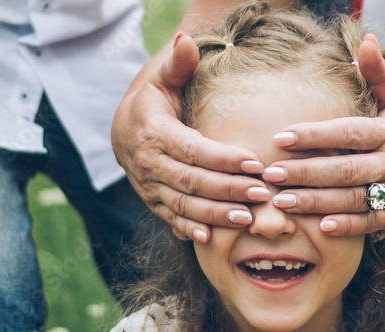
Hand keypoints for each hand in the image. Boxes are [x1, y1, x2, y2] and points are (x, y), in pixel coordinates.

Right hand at [110, 33, 269, 241]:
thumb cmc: (152, 101)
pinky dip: (189, 230)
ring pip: (184, 206)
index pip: (193, 151)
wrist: (122, 130)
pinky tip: (211, 238)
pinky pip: (171, 219)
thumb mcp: (161, 79)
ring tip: (249, 219)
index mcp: (153, 133)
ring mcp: (150, 188)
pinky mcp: (154, 203)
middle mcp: (149, 164)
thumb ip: (178, 63)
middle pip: (192, 183)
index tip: (255, 163)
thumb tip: (186, 40)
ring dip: (216, 215)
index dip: (223, 159)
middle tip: (262, 194)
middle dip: (228, 190)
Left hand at [261, 36, 384, 236]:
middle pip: (345, 170)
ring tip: (282, 202)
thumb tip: (365, 41)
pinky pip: (369, 223)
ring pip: (351, 199)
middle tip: (270, 175)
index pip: (348, 133)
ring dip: (316, 202)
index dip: (315, 135)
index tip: (281, 137)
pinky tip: (320, 227)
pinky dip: (346, 226)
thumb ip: (377, 75)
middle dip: (306, 173)